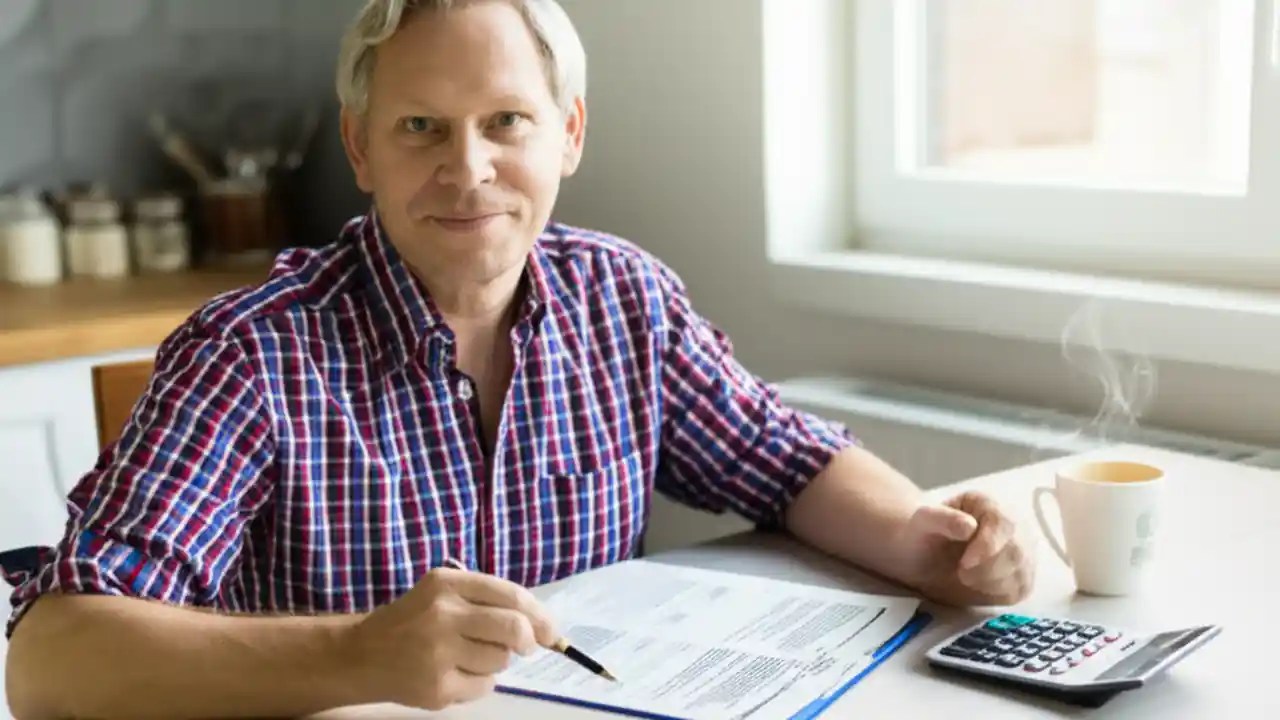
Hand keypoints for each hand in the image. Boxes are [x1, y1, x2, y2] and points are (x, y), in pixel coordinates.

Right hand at [346, 567, 558, 710]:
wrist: (362, 654)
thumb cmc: (413, 620)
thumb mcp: (443, 593)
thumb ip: (486, 600)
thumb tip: (540, 626)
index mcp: (446, 584)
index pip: (509, 595)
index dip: (538, 614)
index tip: (550, 630)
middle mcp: (442, 615)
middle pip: (512, 628)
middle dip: (526, 640)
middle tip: (524, 646)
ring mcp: (438, 653)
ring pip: (500, 660)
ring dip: (495, 661)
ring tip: (468, 655)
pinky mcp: (437, 687)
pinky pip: (484, 686)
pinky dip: (479, 682)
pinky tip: (455, 673)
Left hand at [896, 491, 1035, 606]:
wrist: (925, 557)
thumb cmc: (923, 535)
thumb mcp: (922, 522)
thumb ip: (942, 519)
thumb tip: (969, 526)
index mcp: (987, 504)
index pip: (1004, 523)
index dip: (988, 546)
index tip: (964, 565)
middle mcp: (1012, 523)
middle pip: (1018, 551)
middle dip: (988, 570)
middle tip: (962, 575)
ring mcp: (1021, 549)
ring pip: (1022, 572)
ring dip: (992, 584)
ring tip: (966, 579)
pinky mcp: (1022, 574)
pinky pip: (1021, 588)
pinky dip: (999, 594)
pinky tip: (979, 587)